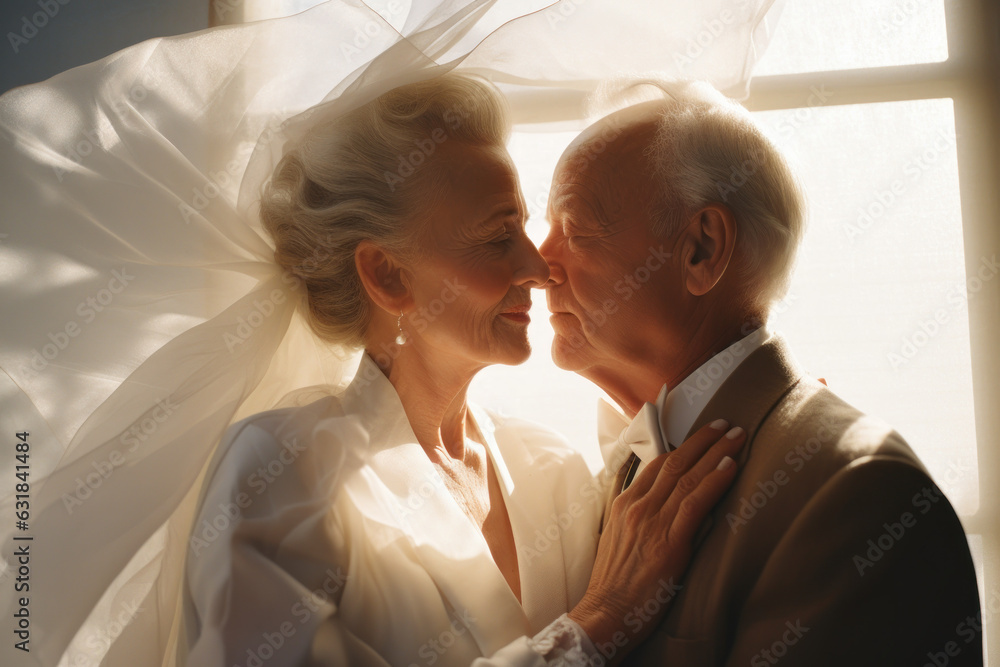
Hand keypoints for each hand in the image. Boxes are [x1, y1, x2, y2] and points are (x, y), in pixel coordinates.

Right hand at [568, 419, 745, 662]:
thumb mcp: (622, 541)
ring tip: (737, 437)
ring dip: (717, 453)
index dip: (684, 447)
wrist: (605, 614)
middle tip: (726, 424)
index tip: (705, 434)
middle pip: (675, 463)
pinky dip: (714, 481)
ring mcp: (652, 522)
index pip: (658, 465)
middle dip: (704, 440)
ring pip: (688, 477)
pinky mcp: (668, 542)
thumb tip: (674, 506)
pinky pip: (695, 503)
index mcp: (625, 504)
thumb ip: (644, 519)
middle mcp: (637, 506)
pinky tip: (731, 466)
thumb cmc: (615, 585)